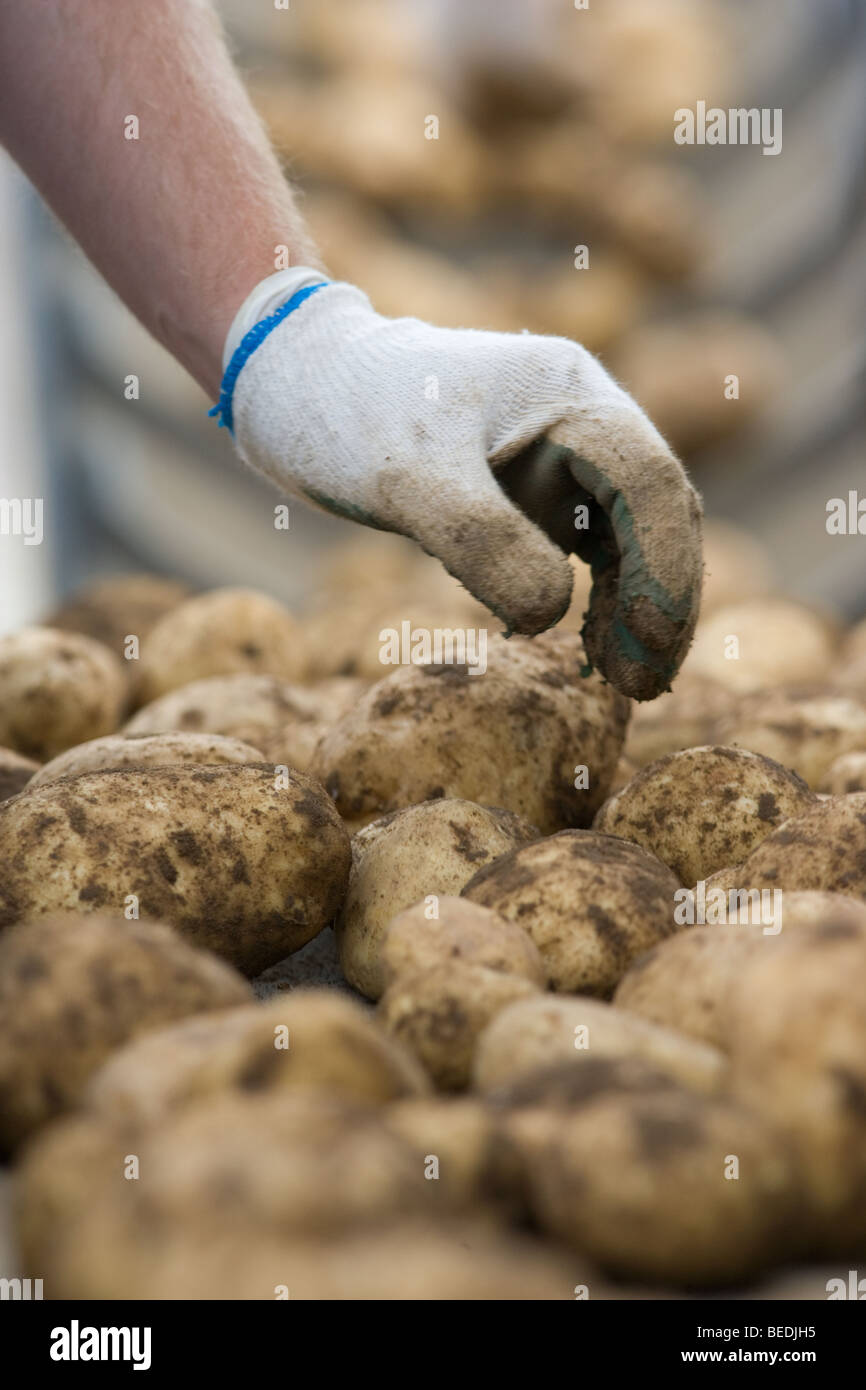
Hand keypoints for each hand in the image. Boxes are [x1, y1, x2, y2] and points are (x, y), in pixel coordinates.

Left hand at [215, 271, 702, 700]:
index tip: (643, 650)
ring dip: (635, 608)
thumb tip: (554, 613)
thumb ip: (483, 540)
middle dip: (661, 601)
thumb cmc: (347, 413)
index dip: (663, 571)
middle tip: (641, 688)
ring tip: (623, 684)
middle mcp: (583, 421)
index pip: (650, 484)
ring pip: (632, 537)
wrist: (299, 383)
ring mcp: (563, 457)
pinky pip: (589, 550)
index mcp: (571, 395)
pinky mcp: (534, 491)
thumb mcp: (408, 478)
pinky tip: (584, 650)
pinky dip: (597, 601)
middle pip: (658, 513)